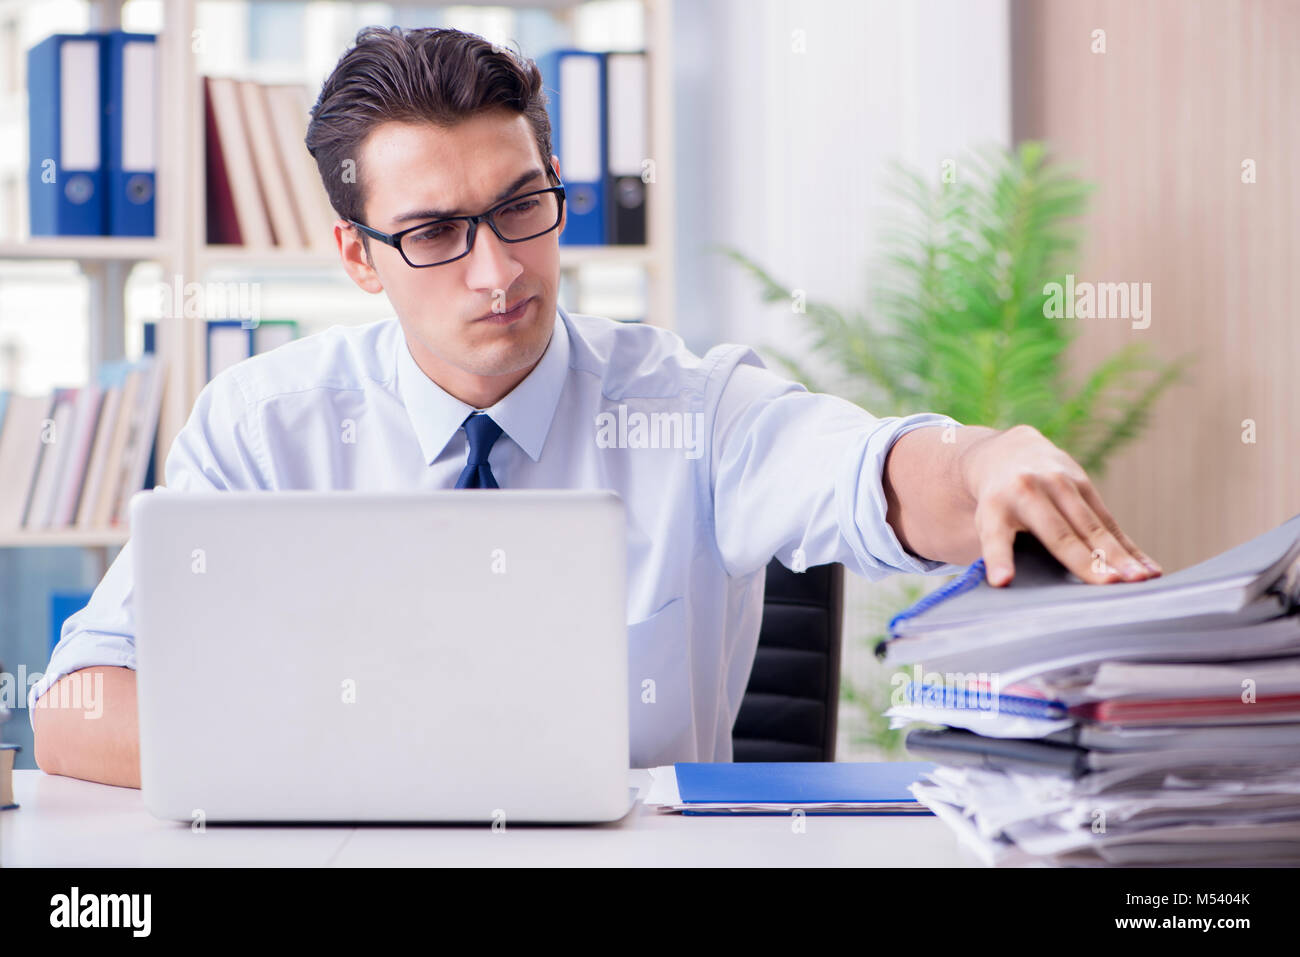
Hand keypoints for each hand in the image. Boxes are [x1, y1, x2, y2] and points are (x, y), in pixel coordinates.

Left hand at [957, 424, 1161, 586]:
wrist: (1011, 453)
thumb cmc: (998, 504)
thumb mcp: (986, 522)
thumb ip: (996, 552)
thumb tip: (1005, 588)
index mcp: (995, 507)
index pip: (996, 537)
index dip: (1000, 560)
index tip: (1003, 581)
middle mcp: (1027, 491)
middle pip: (1059, 534)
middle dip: (1085, 560)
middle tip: (1110, 585)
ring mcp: (1059, 484)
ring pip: (1092, 527)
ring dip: (1118, 555)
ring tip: (1139, 579)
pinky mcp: (1083, 483)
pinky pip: (1109, 521)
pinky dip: (1129, 547)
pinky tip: (1150, 568)